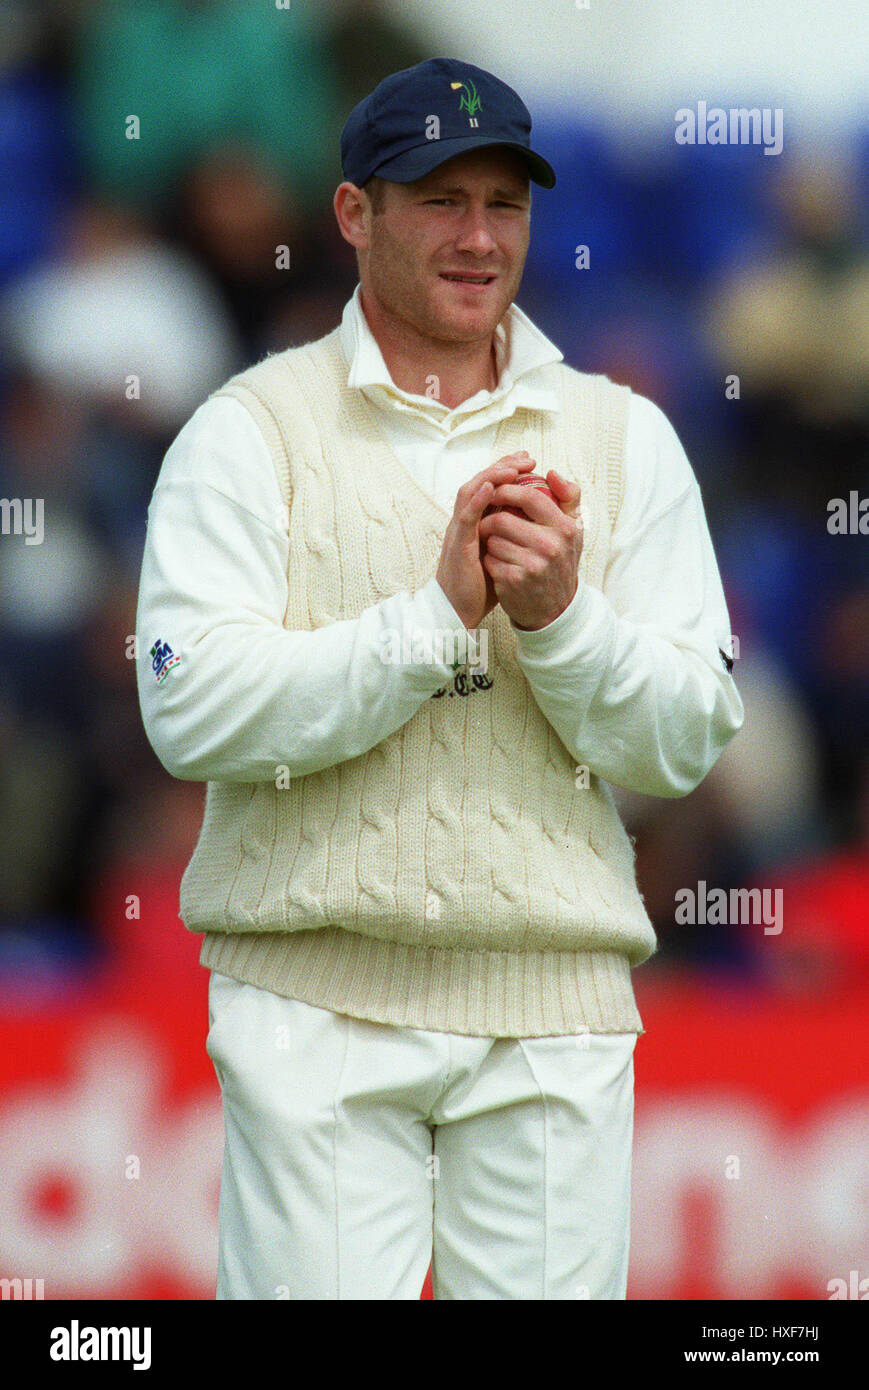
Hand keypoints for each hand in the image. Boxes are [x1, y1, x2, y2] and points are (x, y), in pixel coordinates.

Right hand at [436, 453, 535, 629]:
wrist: (461, 611)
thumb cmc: (482, 585)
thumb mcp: (506, 555)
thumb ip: (517, 536)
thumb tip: (538, 525)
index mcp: (478, 521)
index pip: (491, 486)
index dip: (508, 470)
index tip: (530, 462)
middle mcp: (466, 520)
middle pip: (480, 482)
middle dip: (502, 466)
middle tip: (526, 458)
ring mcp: (459, 530)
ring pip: (469, 492)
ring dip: (490, 476)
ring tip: (511, 468)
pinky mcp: (458, 544)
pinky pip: (465, 516)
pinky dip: (477, 499)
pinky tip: (491, 488)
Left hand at [479, 469, 582, 630]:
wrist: (556, 609)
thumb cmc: (561, 562)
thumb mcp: (574, 530)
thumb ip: (568, 497)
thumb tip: (551, 473)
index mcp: (565, 528)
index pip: (530, 496)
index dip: (508, 490)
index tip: (496, 491)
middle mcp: (551, 546)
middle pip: (503, 519)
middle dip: (490, 519)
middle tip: (488, 522)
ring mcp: (532, 565)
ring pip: (493, 540)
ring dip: (489, 541)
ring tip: (496, 545)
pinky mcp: (514, 581)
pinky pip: (489, 559)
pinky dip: (489, 559)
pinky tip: (497, 563)